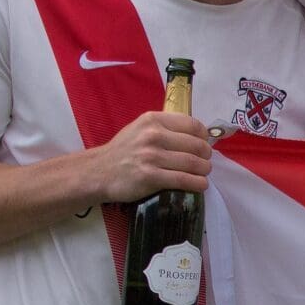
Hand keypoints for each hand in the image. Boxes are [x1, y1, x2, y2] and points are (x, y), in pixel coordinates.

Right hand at [93, 111, 211, 201]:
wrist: (98, 172)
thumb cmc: (124, 150)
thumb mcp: (140, 129)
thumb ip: (165, 128)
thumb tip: (197, 135)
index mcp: (153, 120)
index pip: (192, 125)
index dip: (204, 137)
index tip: (204, 144)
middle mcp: (153, 135)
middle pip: (196, 145)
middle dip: (206, 156)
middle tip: (205, 162)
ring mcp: (151, 156)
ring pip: (193, 163)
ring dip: (204, 170)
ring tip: (203, 173)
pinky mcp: (150, 176)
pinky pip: (183, 180)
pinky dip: (198, 183)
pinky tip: (200, 185)